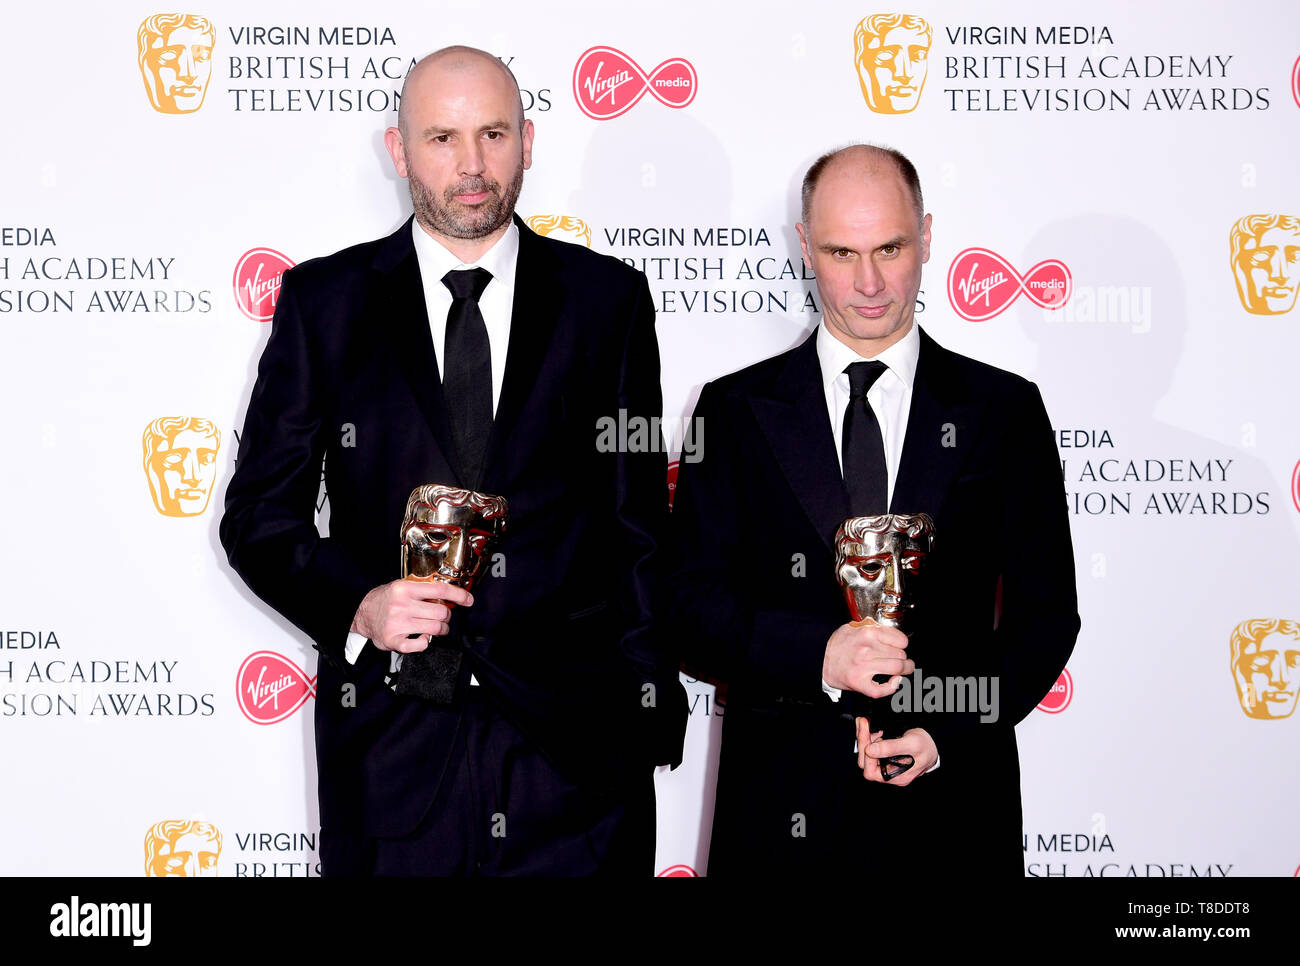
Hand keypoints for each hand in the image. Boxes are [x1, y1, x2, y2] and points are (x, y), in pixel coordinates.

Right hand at [351, 579, 473, 652]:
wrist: (361, 613)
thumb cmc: (385, 600)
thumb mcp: (402, 587)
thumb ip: (423, 589)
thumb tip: (450, 595)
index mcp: (406, 589)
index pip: (440, 590)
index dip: (459, 595)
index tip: (469, 600)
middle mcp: (402, 605)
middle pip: (442, 612)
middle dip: (447, 617)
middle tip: (442, 618)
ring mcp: (398, 623)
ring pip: (436, 629)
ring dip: (441, 630)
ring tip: (434, 628)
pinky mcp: (394, 640)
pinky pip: (421, 645)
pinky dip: (425, 643)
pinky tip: (421, 638)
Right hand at [822, 621, 912, 697]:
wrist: (819, 659)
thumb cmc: (838, 644)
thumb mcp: (854, 627)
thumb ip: (873, 628)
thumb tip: (892, 634)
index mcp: (867, 634)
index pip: (900, 640)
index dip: (903, 644)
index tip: (901, 646)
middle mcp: (866, 650)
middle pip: (900, 655)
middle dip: (905, 658)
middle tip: (903, 659)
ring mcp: (863, 667)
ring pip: (897, 669)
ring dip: (905, 670)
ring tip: (904, 669)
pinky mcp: (859, 683)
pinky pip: (882, 689)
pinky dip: (892, 687)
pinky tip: (894, 682)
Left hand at [856, 717, 936, 786]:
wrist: (935, 742)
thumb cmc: (927, 746)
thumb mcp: (911, 744)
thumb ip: (891, 748)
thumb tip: (870, 750)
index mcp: (895, 776)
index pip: (870, 771)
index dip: (866, 752)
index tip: (866, 730)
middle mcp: (889, 773)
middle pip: (865, 763)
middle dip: (862, 742)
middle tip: (864, 723)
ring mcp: (886, 765)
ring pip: (866, 756)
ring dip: (864, 738)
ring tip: (867, 724)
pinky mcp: (884, 757)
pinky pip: (871, 750)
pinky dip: (868, 738)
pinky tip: (871, 728)